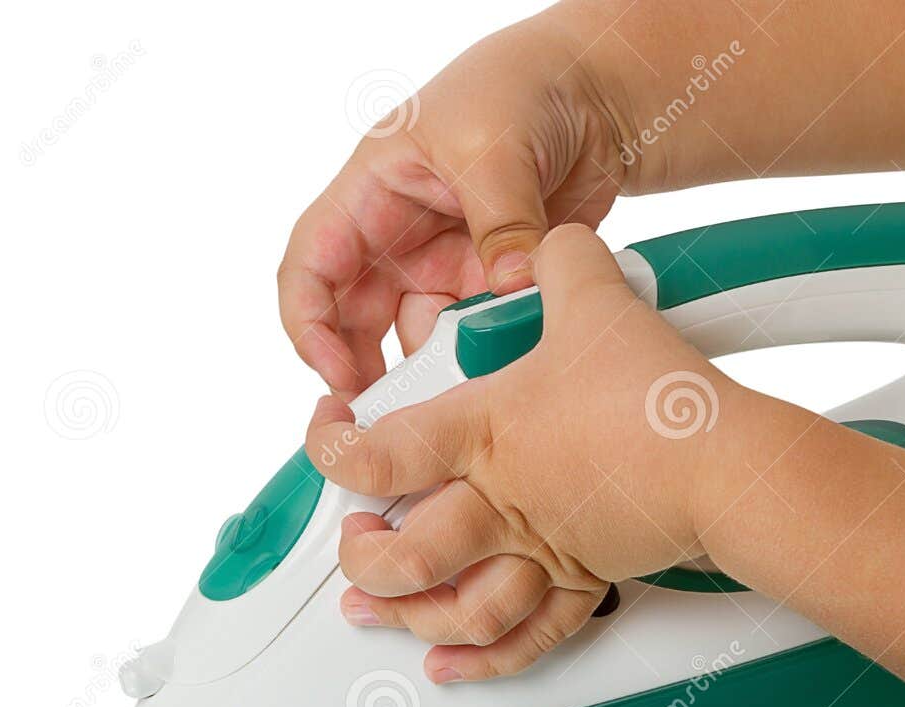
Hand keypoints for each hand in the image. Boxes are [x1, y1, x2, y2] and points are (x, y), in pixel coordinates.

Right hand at [279, 15, 627, 397]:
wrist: (594, 92)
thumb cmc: (522, 87)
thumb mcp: (497, 145)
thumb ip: (500, 223)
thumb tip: (509, 287)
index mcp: (372, 192)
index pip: (312, 266)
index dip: (310, 326)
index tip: (337, 375)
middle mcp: (398, 236)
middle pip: (356, 319)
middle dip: (367, 370)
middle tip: (389, 422)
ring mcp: (444, 264)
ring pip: (420, 337)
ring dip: (438, 367)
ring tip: (467, 385)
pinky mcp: (491, 285)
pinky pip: (477, 334)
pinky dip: (489, 354)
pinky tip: (510, 359)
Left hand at [304, 224, 754, 680]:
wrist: (723, 466)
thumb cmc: (655, 401)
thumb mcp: (596, 299)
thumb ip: (561, 261)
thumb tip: (553, 245)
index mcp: (485, 434)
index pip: (379, 451)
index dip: (333, 449)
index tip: (329, 435)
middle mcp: (502, 503)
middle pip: (404, 553)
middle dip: (362, 557)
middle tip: (353, 542)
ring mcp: (540, 551)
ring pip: (454, 609)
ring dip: (406, 617)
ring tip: (375, 610)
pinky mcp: (583, 580)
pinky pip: (525, 637)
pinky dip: (482, 659)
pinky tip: (448, 664)